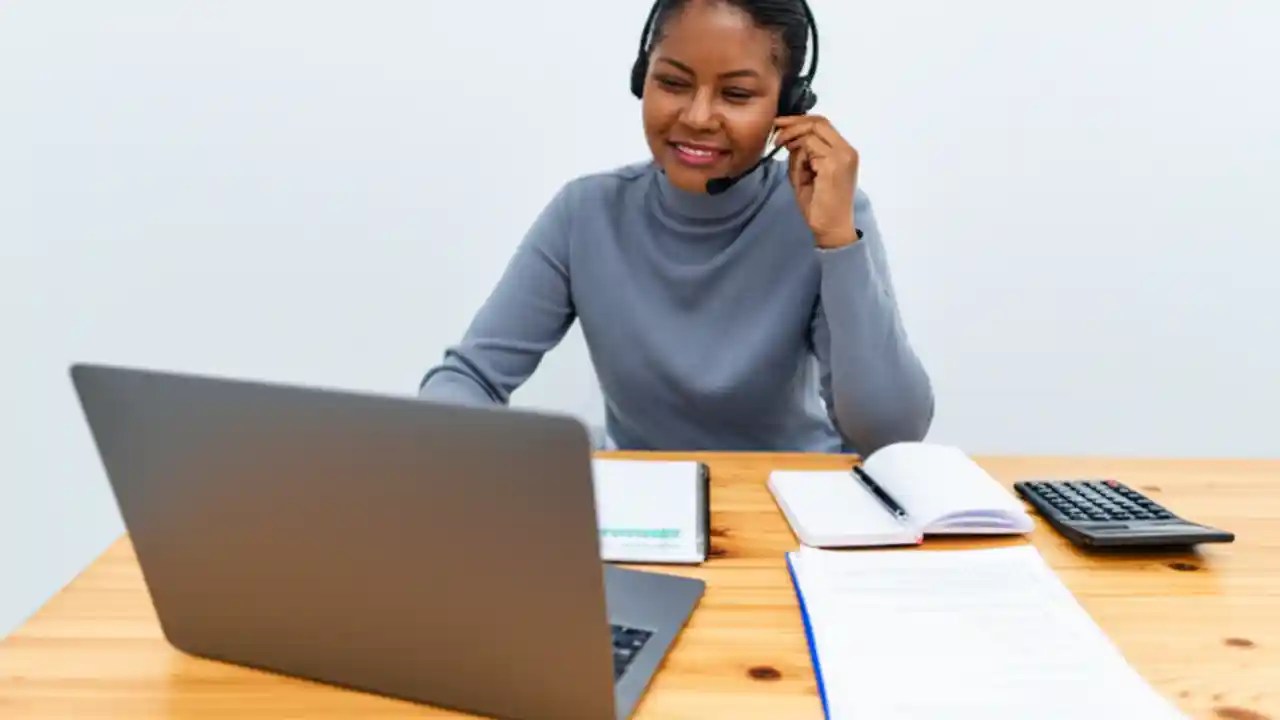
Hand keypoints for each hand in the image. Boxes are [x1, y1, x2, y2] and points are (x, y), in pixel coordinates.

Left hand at [773, 115, 859, 247]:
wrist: (831, 229)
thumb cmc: (819, 206)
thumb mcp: (806, 174)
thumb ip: (801, 154)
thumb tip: (788, 138)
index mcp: (844, 151)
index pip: (822, 124)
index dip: (799, 121)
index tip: (779, 125)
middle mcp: (847, 150)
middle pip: (819, 121)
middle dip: (793, 124)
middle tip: (775, 133)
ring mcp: (842, 156)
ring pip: (812, 132)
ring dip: (793, 141)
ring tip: (785, 155)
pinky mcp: (834, 164)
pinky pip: (809, 147)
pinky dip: (798, 156)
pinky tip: (798, 171)